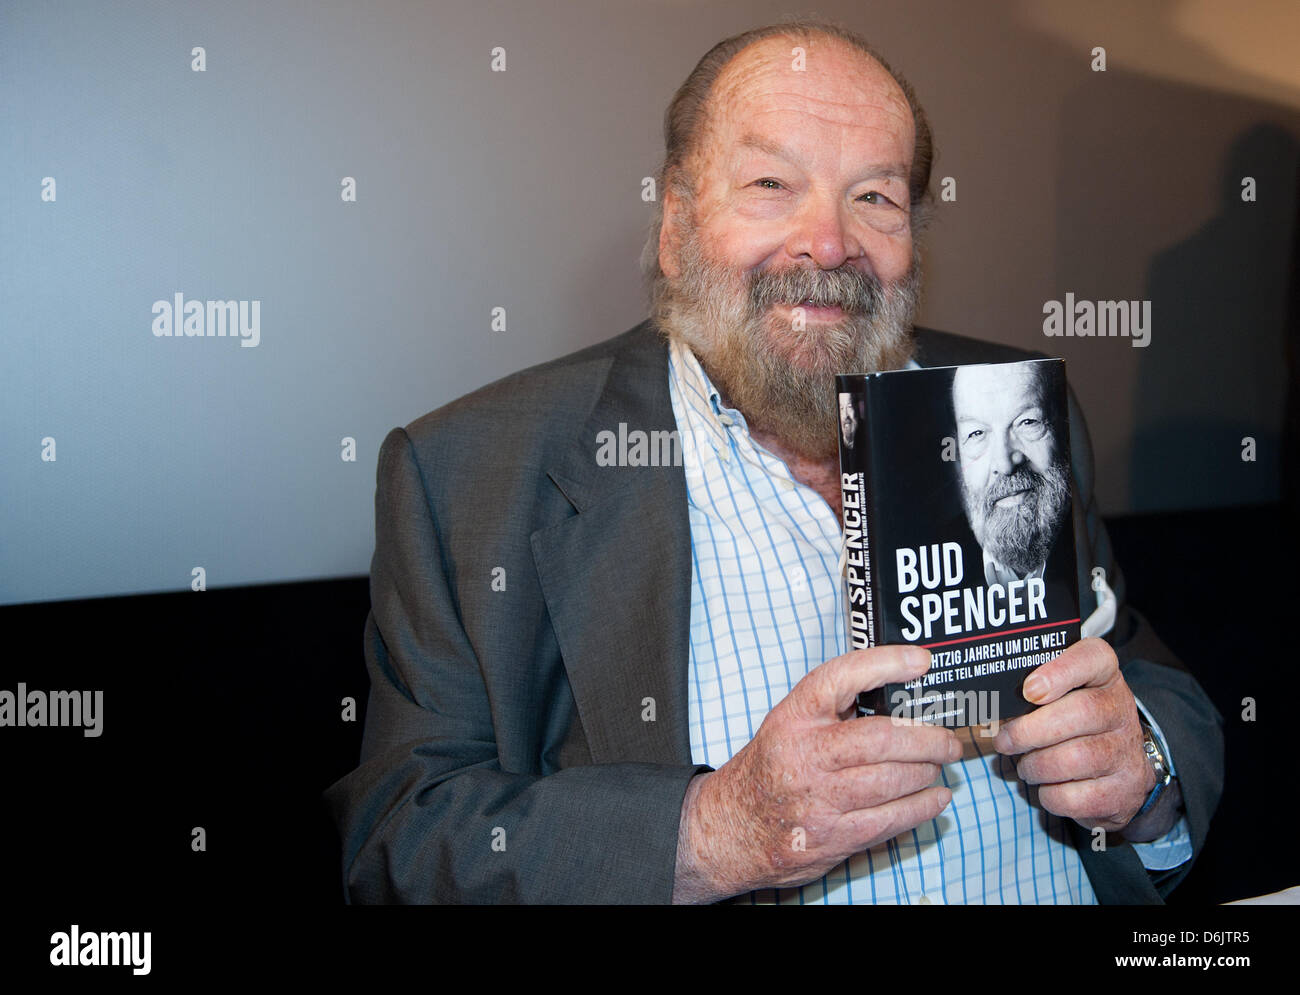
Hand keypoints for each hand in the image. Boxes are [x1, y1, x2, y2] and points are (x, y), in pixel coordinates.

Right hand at [672, 645, 960, 902]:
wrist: (731, 828)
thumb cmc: (770, 769)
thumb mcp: (788, 724)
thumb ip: (834, 708)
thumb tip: (899, 689)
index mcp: (794, 718)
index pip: (841, 677)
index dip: (885, 663)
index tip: (922, 661)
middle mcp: (805, 755)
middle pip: (883, 738)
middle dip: (929, 738)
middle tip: (948, 739)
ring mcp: (819, 800)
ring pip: (893, 780)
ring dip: (928, 771)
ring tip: (939, 765)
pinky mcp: (833, 837)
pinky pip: (891, 820)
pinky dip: (922, 806)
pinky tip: (935, 797)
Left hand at [992, 637, 1155, 832]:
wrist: (1120, 768)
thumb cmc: (1073, 722)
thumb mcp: (1060, 695)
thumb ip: (1032, 689)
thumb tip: (988, 701)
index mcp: (1104, 676)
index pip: (1093, 658)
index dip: (1060, 671)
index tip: (1029, 689)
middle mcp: (1121, 709)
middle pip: (1081, 712)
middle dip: (1030, 730)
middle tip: (1003, 741)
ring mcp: (1126, 751)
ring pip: (1075, 758)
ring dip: (1036, 765)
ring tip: (1025, 765)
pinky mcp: (1123, 790)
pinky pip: (1076, 797)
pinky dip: (1050, 795)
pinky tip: (1046, 787)